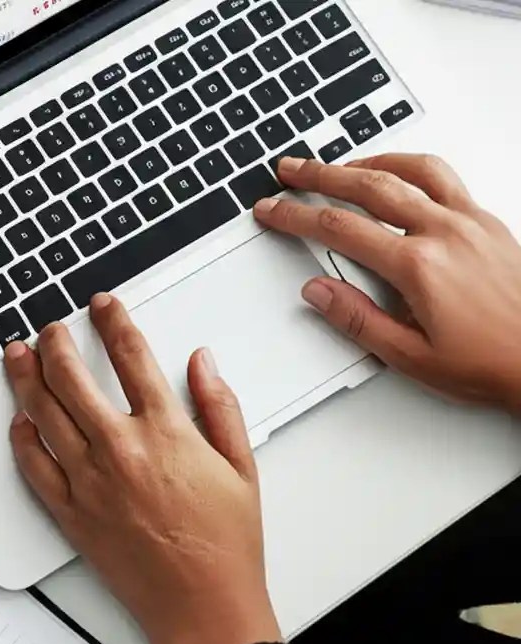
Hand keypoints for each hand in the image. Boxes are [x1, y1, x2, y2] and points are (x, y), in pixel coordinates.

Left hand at [4, 295, 279, 643]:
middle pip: (72, 377)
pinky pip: (33, 465)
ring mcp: (89, 481)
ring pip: (43, 413)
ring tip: (17, 354)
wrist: (203, 608)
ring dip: (25, 377)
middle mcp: (121, 450)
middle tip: (50, 328)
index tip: (102, 305)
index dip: (112, 322)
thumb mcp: (241, 466)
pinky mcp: (70, 513)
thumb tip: (201, 362)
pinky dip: (21, 438)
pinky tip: (19, 420)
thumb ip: (219, 406)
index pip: (131, 356)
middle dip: (56, 342)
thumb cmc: (226, 546)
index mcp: (166, 433)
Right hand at [257, 154, 520, 413]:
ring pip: (411, 169)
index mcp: (418, 266)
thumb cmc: (492, 362)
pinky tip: (400, 173)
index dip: (296, 216)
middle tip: (291, 170)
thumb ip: (357, 318)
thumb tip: (318, 291)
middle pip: (369, 186)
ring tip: (340, 164)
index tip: (272, 210)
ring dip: (368, 161)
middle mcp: (445, 233)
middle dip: (320, 175)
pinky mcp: (490, 222)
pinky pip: (444, 177)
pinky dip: (412, 167)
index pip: (339, 229)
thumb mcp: (410, 356)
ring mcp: (471, 221)